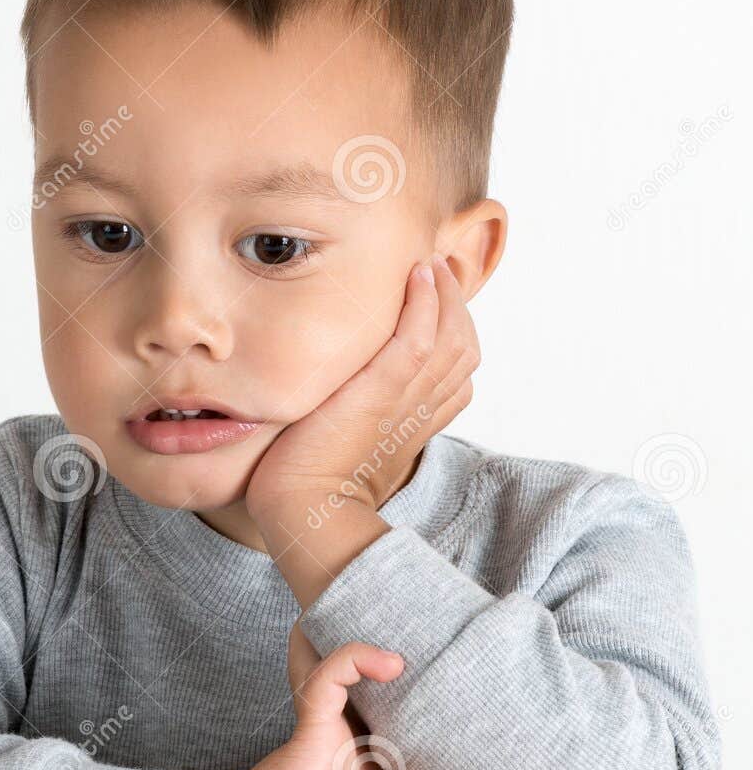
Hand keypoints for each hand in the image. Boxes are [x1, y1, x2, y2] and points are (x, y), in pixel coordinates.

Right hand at [155, 625, 441, 769]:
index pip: (395, 754)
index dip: (426, 746)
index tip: (462, 748)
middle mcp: (342, 757)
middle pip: (383, 710)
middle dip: (414, 694)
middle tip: (455, 688)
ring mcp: (328, 740)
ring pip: (357, 681)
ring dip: (385, 664)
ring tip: (424, 657)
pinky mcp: (312, 729)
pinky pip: (332, 678)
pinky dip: (355, 660)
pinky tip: (390, 661)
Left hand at [244, 252, 479, 521]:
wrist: (304, 505)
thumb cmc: (316, 475)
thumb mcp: (354, 431)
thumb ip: (368, 403)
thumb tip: (355, 376)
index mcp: (424, 420)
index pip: (460, 365)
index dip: (455, 326)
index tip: (437, 296)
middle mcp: (425, 409)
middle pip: (465, 346)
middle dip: (456, 302)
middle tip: (437, 268)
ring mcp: (407, 399)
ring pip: (451, 336)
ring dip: (444, 293)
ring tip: (429, 264)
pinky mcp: (382, 391)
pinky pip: (420, 339)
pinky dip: (426, 303)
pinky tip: (417, 275)